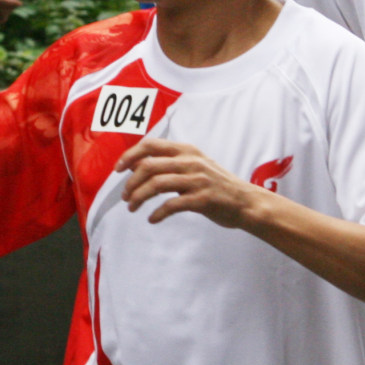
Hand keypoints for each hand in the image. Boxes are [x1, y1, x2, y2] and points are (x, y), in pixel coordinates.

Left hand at [117, 138, 255, 226]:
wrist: (246, 202)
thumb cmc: (217, 185)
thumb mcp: (195, 166)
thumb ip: (170, 164)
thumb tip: (137, 166)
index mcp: (187, 150)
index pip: (150, 145)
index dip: (130, 155)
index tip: (118, 170)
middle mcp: (191, 161)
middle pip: (148, 166)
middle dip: (131, 183)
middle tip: (126, 198)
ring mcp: (197, 180)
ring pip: (156, 184)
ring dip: (139, 197)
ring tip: (133, 208)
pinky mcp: (203, 199)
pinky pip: (172, 205)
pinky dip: (158, 213)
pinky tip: (152, 219)